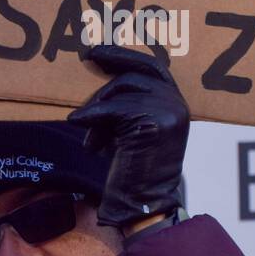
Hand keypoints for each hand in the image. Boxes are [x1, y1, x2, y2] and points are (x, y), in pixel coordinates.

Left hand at [70, 43, 187, 230]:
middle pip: (134, 76)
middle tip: (84, 65)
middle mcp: (177, 104)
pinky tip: (77, 122)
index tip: (96, 52)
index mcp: (176, 103)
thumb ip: (128, 104)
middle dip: (106, 77)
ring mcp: (169, 112)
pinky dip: (91, 115)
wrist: (144, 204)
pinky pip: (113, 109)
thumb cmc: (134, 171)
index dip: (124, 55)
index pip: (152, 67)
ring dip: (97, 109)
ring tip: (90, 137)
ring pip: (121, 91)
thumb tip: (100, 76)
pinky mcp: (154, 124)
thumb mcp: (133, 129)